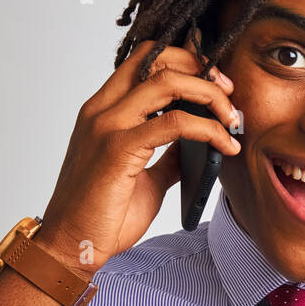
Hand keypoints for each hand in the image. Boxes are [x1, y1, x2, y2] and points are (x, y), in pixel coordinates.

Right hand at [32, 31, 241, 277]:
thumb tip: (196, 141)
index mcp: (103, 111)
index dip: (184, 62)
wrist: (72, 247)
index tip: (215, 84)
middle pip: (156, 58)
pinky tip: (224, 146)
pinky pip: (174, 123)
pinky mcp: (118, 149)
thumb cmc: (102, 216)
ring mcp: (107, 126)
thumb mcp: (143, 177)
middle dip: (201, 68)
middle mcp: (102, 110)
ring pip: (167, 82)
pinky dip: (208, 129)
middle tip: (229, 93)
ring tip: (232, 118)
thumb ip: (166, 154)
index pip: (143, 61)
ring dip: (209, 94)